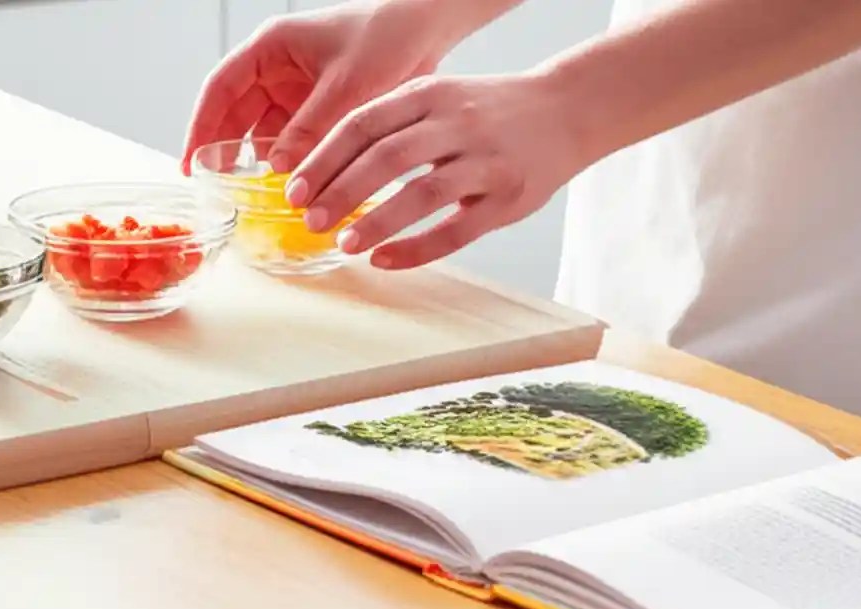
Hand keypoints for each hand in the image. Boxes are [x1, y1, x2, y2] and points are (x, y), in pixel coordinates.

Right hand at [180, 0, 460, 173]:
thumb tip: (275, 169)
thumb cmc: (385, 40)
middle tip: (219, 190)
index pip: (220, 90)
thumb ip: (309, 129)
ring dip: (263, 160)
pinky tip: (294, 185)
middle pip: (238, 114)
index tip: (191, 164)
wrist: (427, 30)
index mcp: (271, 48)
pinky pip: (297, 137)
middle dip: (226, 150)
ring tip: (256, 195)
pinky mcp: (322, 106)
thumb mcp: (344, 88)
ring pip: (268, 130)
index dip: (201, 128)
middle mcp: (278, 68)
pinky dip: (293, 160)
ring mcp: (299, 88)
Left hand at [285, 73, 582, 269]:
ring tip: (344, 244)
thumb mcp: (439, 98)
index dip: (324, 158)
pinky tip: (386, 260)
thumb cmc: (490, 111)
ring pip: (422, 193)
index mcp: (430, 95)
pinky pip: (457, 230)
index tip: (293, 188)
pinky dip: (417, 249)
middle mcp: (456, 124)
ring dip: (377, 222)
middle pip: (386, 157)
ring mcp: (485, 162)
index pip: (363, 123)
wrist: (567, 110)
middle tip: (309, 220)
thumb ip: (393, 124)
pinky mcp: (508, 198)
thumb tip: (326, 166)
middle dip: (341, 191)